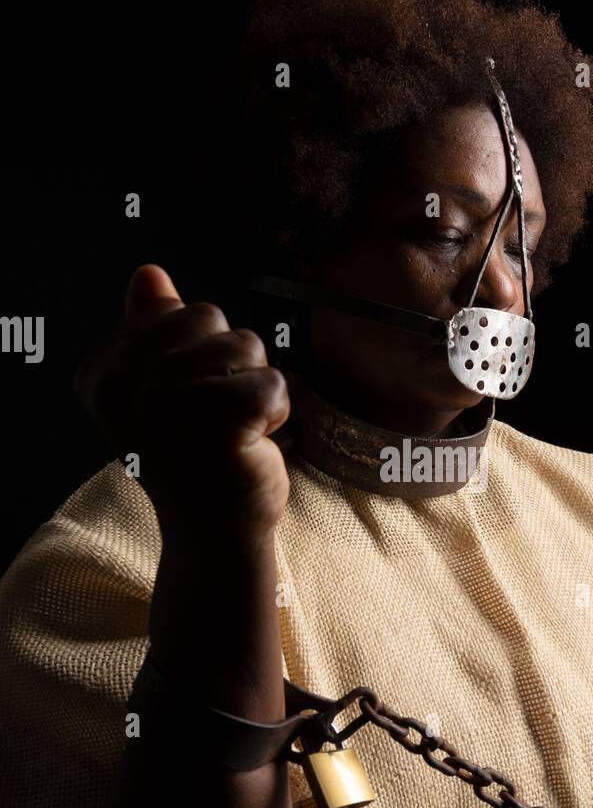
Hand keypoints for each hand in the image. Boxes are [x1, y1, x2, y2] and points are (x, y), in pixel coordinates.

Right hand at [73, 264, 290, 541]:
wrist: (212, 536)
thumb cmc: (194, 459)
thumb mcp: (164, 390)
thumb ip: (152, 330)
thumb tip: (148, 272)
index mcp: (101, 372)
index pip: (176, 311)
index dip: (198, 355)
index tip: (183, 407)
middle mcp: (124, 383)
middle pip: (212, 319)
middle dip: (230, 365)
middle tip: (212, 420)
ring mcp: (169, 399)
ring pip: (247, 345)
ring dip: (253, 389)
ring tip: (230, 432)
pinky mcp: (220, 418)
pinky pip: (273, 382)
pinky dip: (276, 414)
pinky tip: (251, 445)